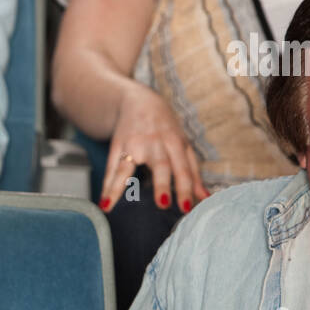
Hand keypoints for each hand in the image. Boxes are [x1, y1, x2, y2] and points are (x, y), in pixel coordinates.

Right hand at [102, 84, 209, 213]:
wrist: (138, 100)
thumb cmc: (165, 128)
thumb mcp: (183, 145)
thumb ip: (193, 172)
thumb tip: (206, 198)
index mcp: (175, 143)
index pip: (183, 168)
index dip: (185, 188)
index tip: (186, 208)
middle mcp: (155, 143)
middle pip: (160, 165)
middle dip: (162, 184)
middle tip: (163, 205)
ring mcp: (133, 144)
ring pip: (126, 168)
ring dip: (118, 187)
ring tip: (110, 206)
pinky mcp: (117, 145)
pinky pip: (111, 168)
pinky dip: (106, 186)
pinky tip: (103, 203)